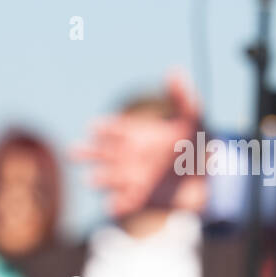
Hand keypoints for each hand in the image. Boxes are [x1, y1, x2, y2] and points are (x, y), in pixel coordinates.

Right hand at [74, 72, 206, 217]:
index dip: (104, 129)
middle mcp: (127, 156)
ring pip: (108, 179)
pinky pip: (124, 204)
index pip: (114, 130)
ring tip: (92, 180)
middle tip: (72, 152)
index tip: (93, 128)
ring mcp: (130, 178)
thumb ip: (182, 97)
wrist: (203, 178)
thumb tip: (175, 69)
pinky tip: (112, 207)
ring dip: (99, 179)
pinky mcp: (139, 199)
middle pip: (101, 154)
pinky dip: (117, 205)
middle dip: (87, 153)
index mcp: (135, 135)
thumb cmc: (193, 146)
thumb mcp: (192, 118)